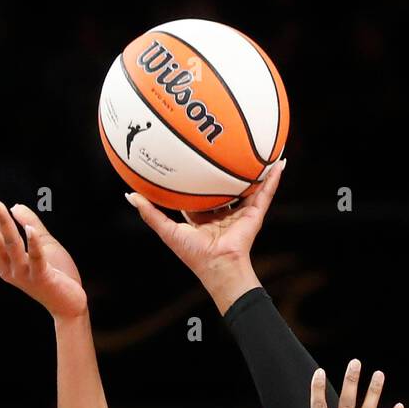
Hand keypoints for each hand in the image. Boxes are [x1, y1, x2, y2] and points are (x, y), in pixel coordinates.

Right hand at [0, 181, 87, 319]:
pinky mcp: (41, 278)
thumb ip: (31, 224)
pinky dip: (32, 243)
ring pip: (11, 245)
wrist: (70, 306)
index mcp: (6, 259)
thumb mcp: (45, 243)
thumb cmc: (58, 274)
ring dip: (4, 224)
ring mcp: (23, 274)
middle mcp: (9, 267)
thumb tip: (14, 205)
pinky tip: (27, 228)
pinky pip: (36, 258)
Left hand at [125, 161, 284, 310]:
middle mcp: (223, 212)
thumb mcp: (167, 230)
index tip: (191, 156)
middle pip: (225, 185)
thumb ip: (150, 212)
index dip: (196, 175)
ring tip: (259, 145)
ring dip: (254, 168)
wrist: (218, 266)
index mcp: (204, 216)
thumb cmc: (194, 254)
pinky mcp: (255, 214)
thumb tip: (130, 194)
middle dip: (225, 168)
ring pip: (248, 185)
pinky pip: (266, 192)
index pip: (200, 191)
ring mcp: (241, 212)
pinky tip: (278, 161)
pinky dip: (273, 178)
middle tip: (224, 141)